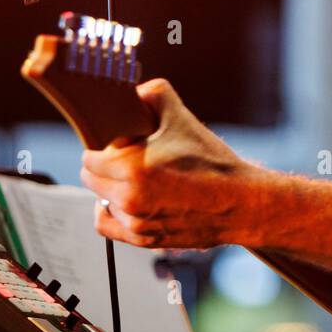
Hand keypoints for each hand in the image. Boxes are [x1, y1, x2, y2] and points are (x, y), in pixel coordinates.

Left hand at [79, 78, 259, 248]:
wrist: (241, 202)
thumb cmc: (213, 162)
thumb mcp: (183, 118)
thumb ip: (153, 94)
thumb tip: (132, 91)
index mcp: (132, 166)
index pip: (90, 156)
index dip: (102, 144)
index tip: (118, 141)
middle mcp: (129, 198)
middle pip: (90, 177)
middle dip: (104, 164)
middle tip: (127, 156)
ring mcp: (135, 223)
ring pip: (101, 199)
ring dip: (111, 187)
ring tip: (136, 177)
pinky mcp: (143, 239)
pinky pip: (106, 225)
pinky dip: (110, 211)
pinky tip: (126, 200)